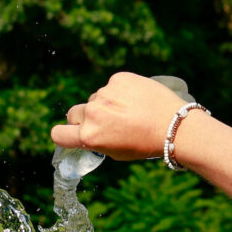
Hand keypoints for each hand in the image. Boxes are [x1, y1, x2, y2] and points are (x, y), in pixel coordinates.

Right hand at [52, 72, 190, 163]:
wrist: (173, 125)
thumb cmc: (146, 144)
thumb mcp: (116, 152)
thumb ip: (97, 142)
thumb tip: (88, 133)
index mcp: (89, 136)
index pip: (58, 133)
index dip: (64, 135)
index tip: (71, 134)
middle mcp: (93, 113)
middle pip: (75, 113)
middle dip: (85, 118)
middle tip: (107, 123)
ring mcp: (105, 93)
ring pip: (96, 99)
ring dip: (106, 104)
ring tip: (130, 112)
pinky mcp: (119, 79)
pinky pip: (112, 86)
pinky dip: (121, 92)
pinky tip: (137, 100)